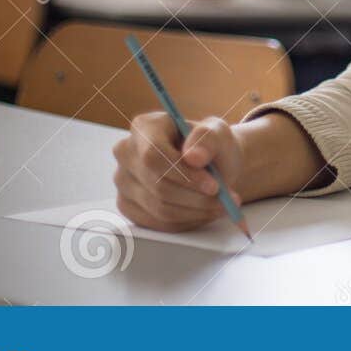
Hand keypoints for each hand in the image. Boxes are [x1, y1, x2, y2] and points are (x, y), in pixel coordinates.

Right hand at [112, 112, 243, 231]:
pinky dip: (186, 221)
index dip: (184, 175)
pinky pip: (157, 223)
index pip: (153, 155)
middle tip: (227, 200)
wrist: (209, 165)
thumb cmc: (210, 145)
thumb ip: (208, 138)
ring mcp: (123, 182)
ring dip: (196, 211)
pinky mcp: (128, 206)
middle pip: (158, 186)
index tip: (215, 186)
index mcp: (144, 127)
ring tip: (221, 205)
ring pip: (159, 208)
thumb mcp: (218, 133)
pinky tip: (203, 211)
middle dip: (197, 197)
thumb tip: (193, 156)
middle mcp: (126, 153)